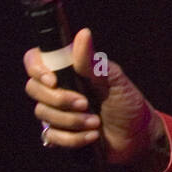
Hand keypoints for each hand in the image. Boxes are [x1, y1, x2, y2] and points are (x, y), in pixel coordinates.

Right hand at [23, 27, 165, 167]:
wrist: (138, 135)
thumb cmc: (127, 101)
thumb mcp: (114, 79)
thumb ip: (93, 61)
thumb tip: (83, 33)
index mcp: (69, 70)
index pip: (35, 60)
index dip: (37, 69)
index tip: (53, 80)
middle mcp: (59, 88)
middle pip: (33, 88)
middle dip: (59, 99)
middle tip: (85, 104)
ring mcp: (57, 111)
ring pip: (42, 114)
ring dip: (71, 121)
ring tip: (96, 122)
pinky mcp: (60, 133)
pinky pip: (50, 136)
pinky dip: (73, 138)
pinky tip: (92, 136)